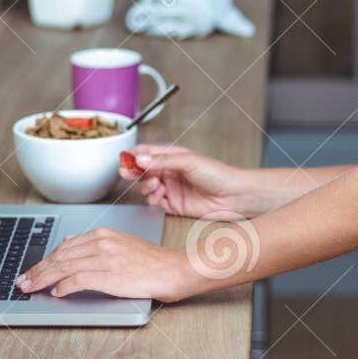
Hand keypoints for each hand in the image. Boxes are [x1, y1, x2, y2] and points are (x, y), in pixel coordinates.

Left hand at [15, 228, 196, 301]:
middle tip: (22, 281)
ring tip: (30, 288)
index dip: (45, 259)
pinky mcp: (108, 274)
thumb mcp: (121, 245)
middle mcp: (101, 242)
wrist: (173, 269)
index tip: (33, 269)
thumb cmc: (152, 262)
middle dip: (38, 270)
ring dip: (43, 279)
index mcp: (103, 233)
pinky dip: (63, 287)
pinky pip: (77, 280)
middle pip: (60, 256)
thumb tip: (69, 246)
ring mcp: (104, 258)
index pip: (65, 246)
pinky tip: (56, 293)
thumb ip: (96, 245)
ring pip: (63, 267)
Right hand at [119, 144, 266, 218]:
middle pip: (144, 171)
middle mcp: (171, 172)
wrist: (234, 196)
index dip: (134, 155)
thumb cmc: (219, 174)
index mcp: (174, 156)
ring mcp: (171, 189)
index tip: (123, 158)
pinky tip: (158, 196)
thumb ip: (163, 161)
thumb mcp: (189, 162)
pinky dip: (153, 200)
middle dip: (135, 172)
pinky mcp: (173, 205)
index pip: (148, 153)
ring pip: (147, 187)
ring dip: (146, 186)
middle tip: (126, 172)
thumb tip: (141, 159)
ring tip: (155, 186)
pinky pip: (155, 202)